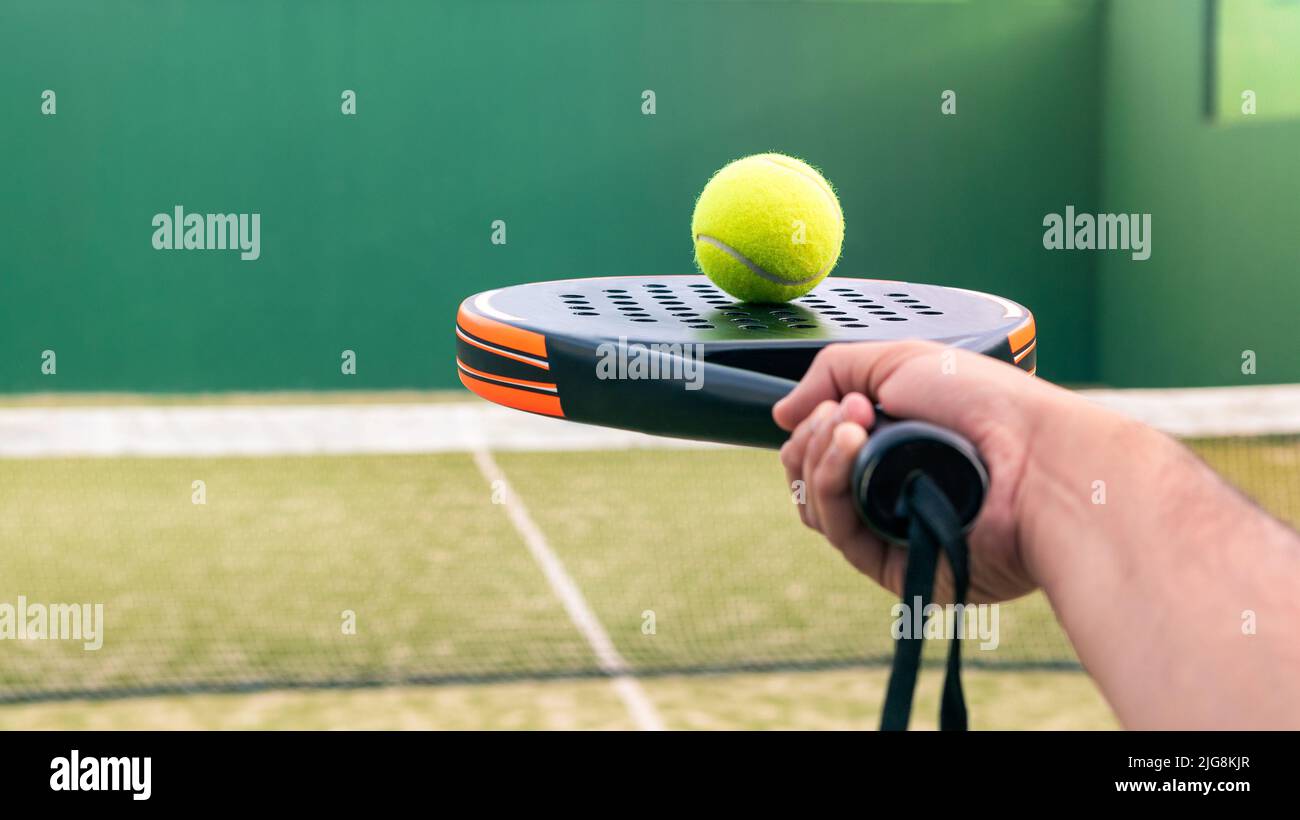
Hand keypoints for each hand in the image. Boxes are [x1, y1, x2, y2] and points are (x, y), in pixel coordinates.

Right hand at [773, 340, 1052, 603]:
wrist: (1035, 456)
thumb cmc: (989, 407)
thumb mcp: (900, 360)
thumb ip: (832, 372)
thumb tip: (781, 413)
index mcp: (896, 445)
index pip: (824, 445)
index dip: (817, 421)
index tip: (844, 399)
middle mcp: (890, 488)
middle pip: (808, 474)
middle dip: (813, 435)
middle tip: (850, 411)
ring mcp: (891, 528)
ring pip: (814, 504)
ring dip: (817, 456)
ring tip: (852, 427)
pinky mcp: (893, 565)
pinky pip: (836, 531)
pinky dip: (829, 485)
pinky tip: (850, 450)